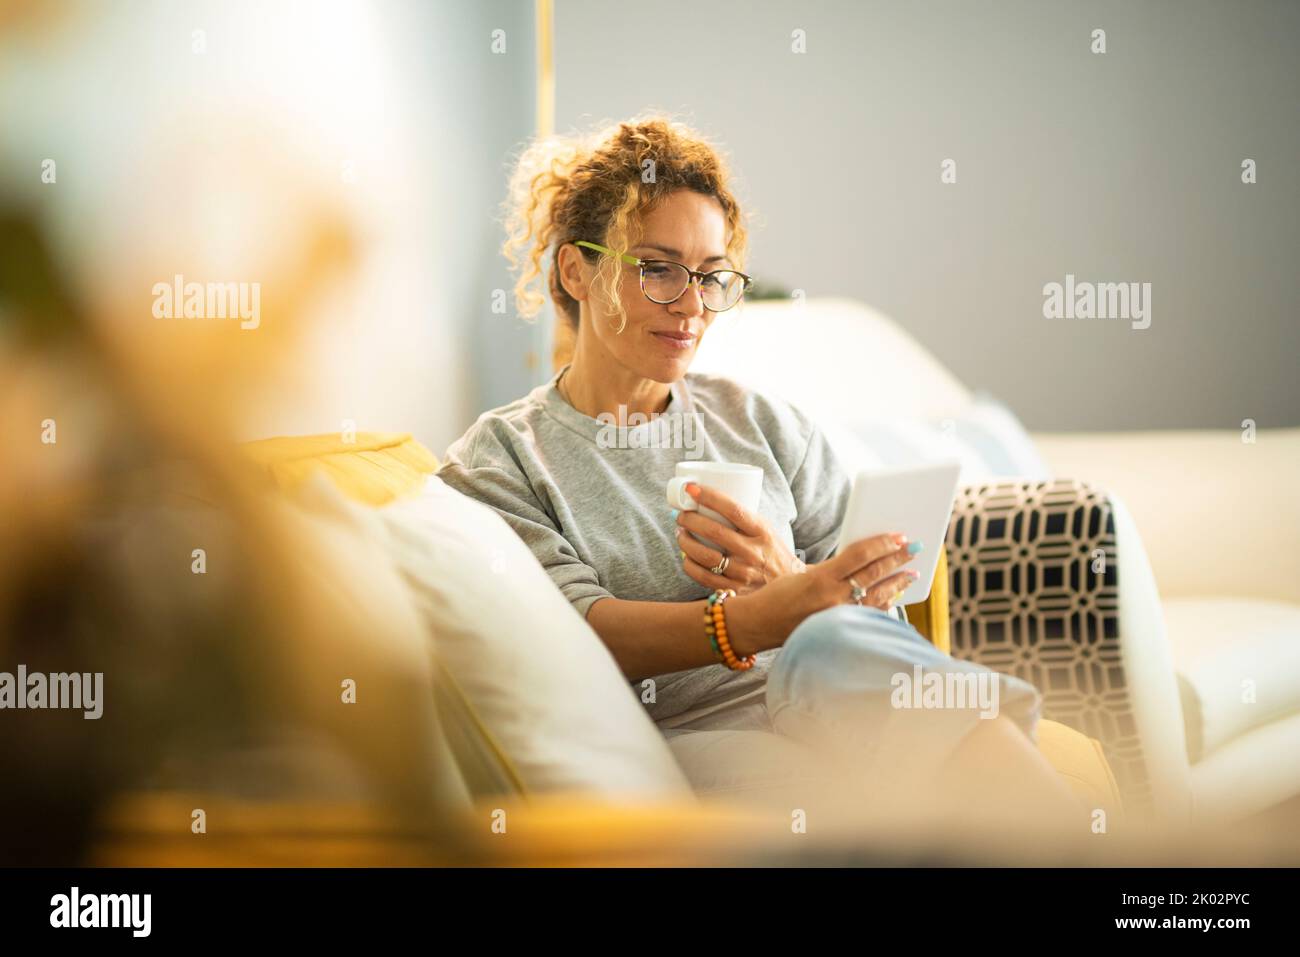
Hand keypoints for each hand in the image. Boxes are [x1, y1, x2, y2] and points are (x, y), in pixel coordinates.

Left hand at [674, 481, 804, 594]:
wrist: (790, 585)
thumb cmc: (772, 551)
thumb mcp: (766, 530)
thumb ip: (743, 518)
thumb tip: (707, 501)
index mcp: (762, 532)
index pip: (734, 510)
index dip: (710, 497)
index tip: (692, 489)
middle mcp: (753, 552)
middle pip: (714, 532)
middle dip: (691, 519)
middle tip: (682, 515)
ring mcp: (743, 573)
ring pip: (705, 556)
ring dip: (686, 541)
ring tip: (681, 533)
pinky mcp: (735, 591)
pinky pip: (703, 577)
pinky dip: (689, 564)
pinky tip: (686, 557)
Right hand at [724, 531, 920, 655]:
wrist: (757, 624)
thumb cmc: (776, 595)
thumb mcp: (802, 573)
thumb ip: (833, 569)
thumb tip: (863, 560)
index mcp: (821, 578)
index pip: (861, 555)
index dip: (883, 544)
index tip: (899, 536)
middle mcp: (832, 598)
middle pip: (874, 574)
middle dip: (897, 559)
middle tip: (915, 548)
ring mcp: (837, 617)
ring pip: (877, 596)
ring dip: (897, 583)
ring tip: (911, 572)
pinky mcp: (838, 629)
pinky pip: (869, 615)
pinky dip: (884, 604)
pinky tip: (894, 596)